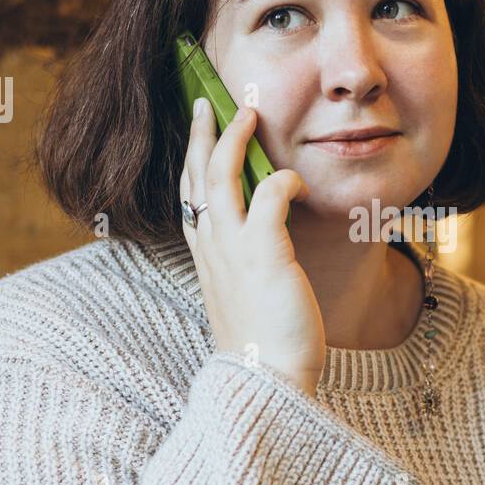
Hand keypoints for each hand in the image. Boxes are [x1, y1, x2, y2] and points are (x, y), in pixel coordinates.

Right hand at [180, 98, 324, 397]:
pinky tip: (295, 178)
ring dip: (232, 140)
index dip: (193, 160)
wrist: (267, 382)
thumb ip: (245, 265)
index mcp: (205, 258)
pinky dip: (280, 181)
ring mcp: (234, 251)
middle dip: (202, 135)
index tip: (199, 132)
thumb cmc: (262, 345)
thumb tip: (260, 243)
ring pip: (221, 178)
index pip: (189, 196)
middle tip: (207, 102)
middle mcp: (212, 249)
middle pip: (197, 177)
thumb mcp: (244, 296)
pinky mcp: (264, 255)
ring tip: (244, 113)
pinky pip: (268, 200)